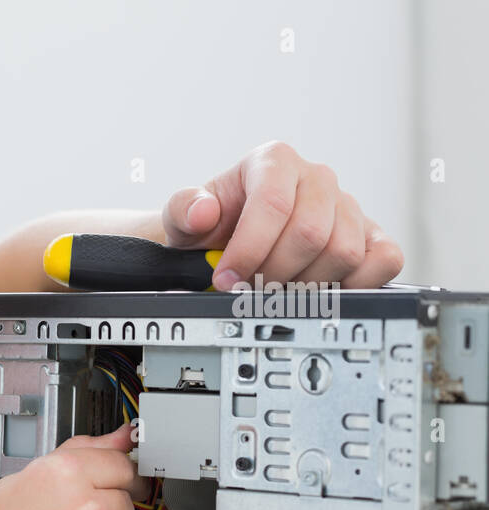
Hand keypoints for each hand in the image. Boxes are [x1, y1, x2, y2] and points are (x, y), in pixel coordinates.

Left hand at [161, 140, 403, 290]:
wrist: (229, 238)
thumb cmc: (213, 225)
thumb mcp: (184, 216)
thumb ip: (183, 209)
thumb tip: (203, 211)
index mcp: (274, 162)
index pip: (273, 205)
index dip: (249, 251)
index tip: (227, 280)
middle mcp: (316, 178)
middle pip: (310, 235)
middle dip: (273, 274)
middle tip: (249, 288)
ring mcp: (347, 206)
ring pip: (343, 252)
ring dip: (304, 284)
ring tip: (276, 287)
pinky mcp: (370, 234)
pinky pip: (384, 259)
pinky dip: (355, 284)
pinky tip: (319, 289)